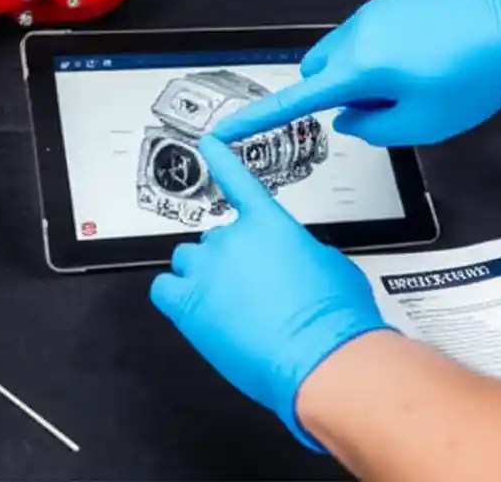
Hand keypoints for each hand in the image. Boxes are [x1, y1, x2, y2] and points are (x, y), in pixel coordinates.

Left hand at [150, 136, 389, 448]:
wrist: (324, 357)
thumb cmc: (337, 317)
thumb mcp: (330, 266)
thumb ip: (301, 252)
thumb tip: (294, 260)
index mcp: (269, 224)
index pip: (237, 180)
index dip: (220, 158)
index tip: (208, 143)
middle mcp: (232, 240)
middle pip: (215, 238)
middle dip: (229, 258)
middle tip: (250, 288)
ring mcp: (206, 272)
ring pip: (187, 261)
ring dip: (201, 275)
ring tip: (225, 303)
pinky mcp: (188, 307)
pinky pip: (163, 289)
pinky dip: (174, 294)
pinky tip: (190, 306)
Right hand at [212, 0, 500, 146]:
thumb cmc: (474, 76)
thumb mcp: (422, 124)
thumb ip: (372, 129)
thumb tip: (350, 118)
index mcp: (360, 68)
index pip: (295, 100)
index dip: (256, 121)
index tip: (224, 133)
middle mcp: (357, 34)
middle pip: (316, 72)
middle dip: (333, 93)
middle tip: (383, 107)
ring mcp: (372, 14)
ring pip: (340, 54)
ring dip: (355, 74)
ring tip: (409, 81)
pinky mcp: (389, 3)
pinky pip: (363, 35)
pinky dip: (375, 54)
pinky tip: (418, 60)